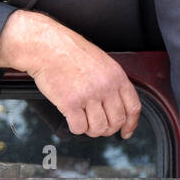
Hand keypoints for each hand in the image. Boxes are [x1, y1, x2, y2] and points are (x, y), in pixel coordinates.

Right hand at [0, 10, 140, 138]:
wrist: (47, 47)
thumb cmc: (69, 52)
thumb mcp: (101, 62)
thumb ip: (111, 82)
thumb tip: (116, 105)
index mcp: (116, 75)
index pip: (132, 107)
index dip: (130, 124)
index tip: (125, 132)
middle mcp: (105, 86)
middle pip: (116, 121)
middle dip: (107, 129)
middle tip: (98, 125)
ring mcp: (88, 95)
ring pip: (99, 128)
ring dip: (91, 129)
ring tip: (83, 121)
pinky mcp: (70, 103)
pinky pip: (79, 128)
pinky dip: (76, 128)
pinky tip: (72, 118)